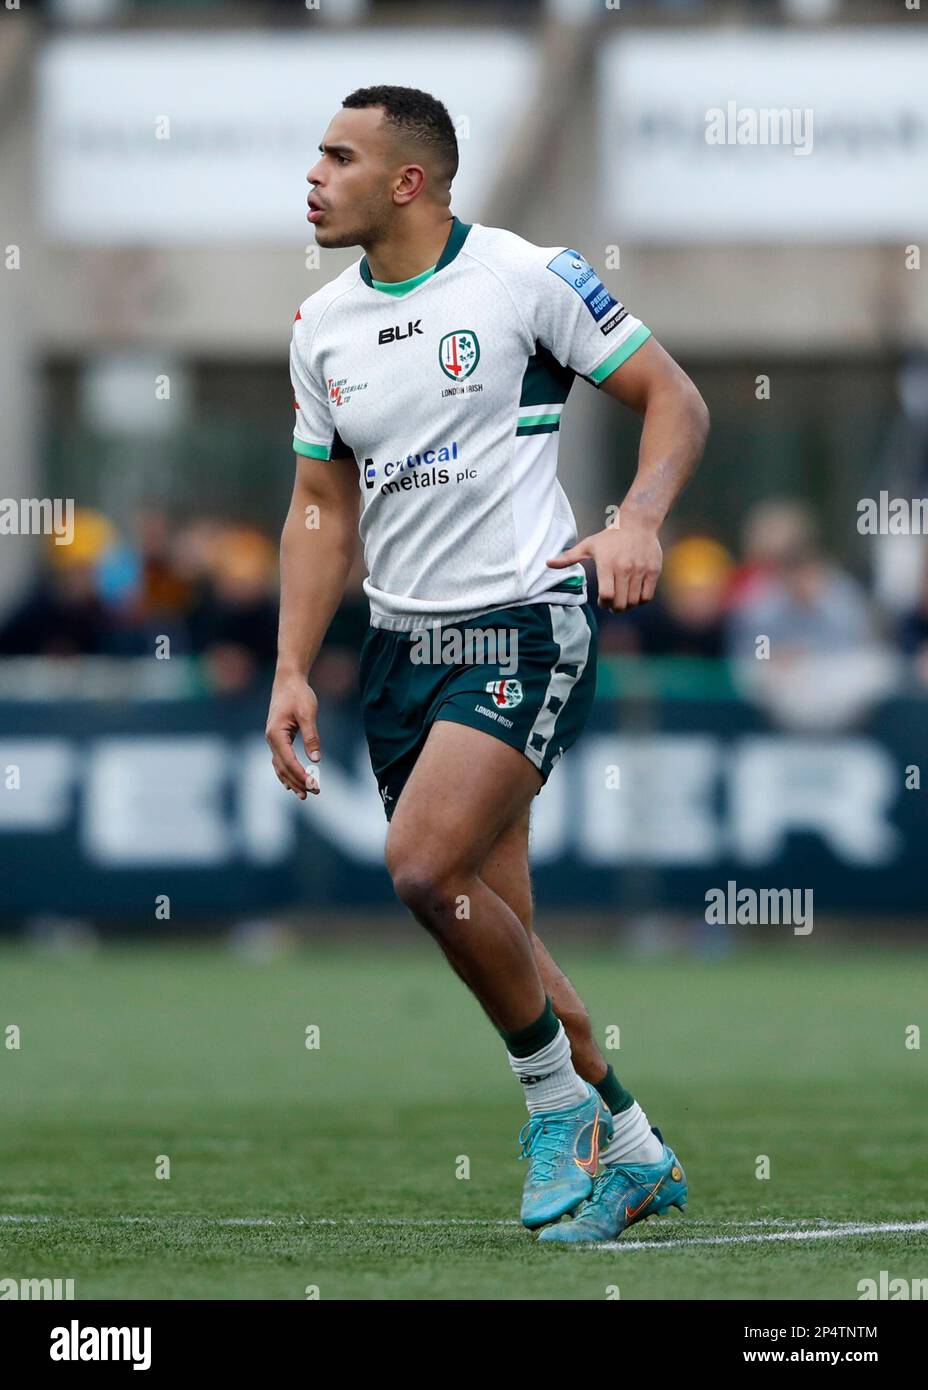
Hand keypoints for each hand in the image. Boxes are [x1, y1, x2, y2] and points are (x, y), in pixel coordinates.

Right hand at [265, 674, 320, 798]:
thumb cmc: (298, 695)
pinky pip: (280, 760)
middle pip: (283, 767)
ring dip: (291, 780)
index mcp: (276, 734)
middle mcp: (271, 739)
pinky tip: (291, 782)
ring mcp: (273, 739)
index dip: (301, 775)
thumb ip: (312, 737)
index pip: (289, 761)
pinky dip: (286, 772)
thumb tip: (317, 759)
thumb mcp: (308, 714)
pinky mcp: (278, 738)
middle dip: (298, 782)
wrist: (288, 680)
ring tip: (303, 795)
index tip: (314, 785)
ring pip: (280, 766)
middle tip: (313, 793)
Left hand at [547, 515, 662, 610]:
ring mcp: (640, 570)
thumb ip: (569, 558)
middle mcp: (625, 568)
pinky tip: (634, 594)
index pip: (607, 595)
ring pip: (634, 602)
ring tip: (623, 600)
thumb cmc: (610, 537)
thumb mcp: (588, 545)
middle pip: (621, 603)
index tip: (601, 601)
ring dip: (627, 605)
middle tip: (612, 604)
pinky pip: (647, 596)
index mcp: (607, 564)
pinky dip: (640, 600)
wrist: (638, 523)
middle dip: (614, 608)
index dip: (603, 604)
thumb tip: (548, 563)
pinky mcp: (653, 571)